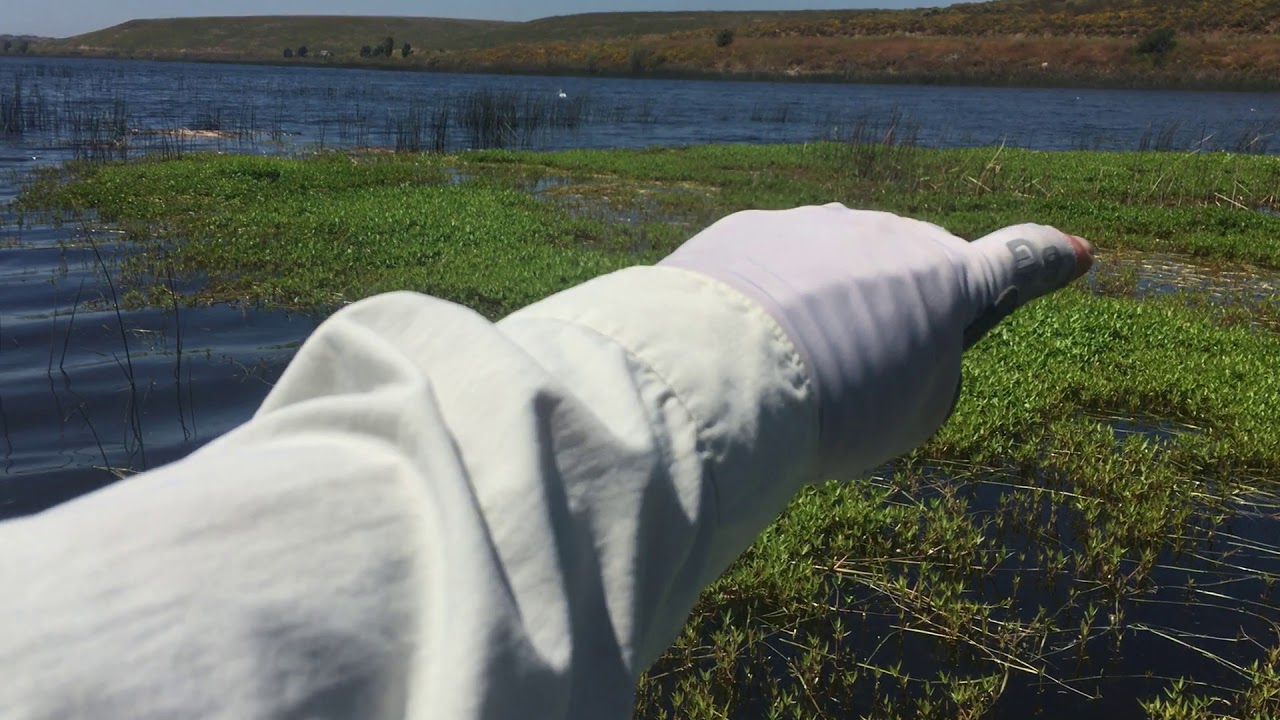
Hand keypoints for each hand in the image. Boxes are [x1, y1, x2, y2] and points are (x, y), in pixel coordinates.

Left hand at [660, 204, 1092, 477]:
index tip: (1073, 253)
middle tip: (850, 382)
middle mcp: (885, 234)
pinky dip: (764, 304)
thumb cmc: (837, 407)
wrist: (726, 375)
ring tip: (786, 372)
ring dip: (820, 311)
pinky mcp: (748, 232)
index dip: (1046, 262)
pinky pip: (770, 270)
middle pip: (901, 278)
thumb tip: (888, 332)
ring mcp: (813, 225)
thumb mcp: (913, 412)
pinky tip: (740, 346)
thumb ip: (924, 366)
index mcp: (947, 277)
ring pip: (829, 270)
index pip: (1015, 263)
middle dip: (888, 317)